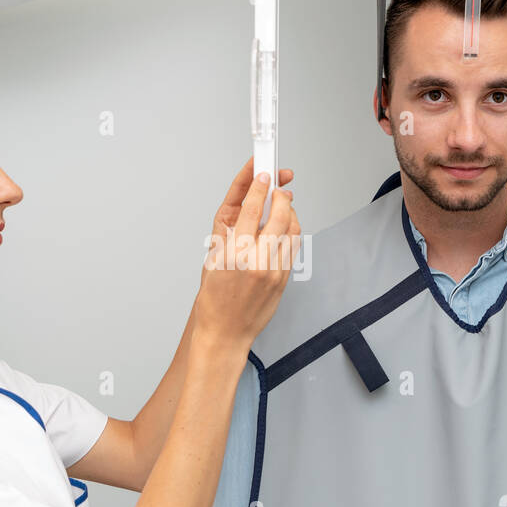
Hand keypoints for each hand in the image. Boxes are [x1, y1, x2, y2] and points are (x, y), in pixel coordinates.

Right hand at [195, 157, 300, 348]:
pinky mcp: (284, 280)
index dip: (258, 187)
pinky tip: (285, 228)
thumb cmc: (214, 300)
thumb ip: (230, 235)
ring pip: (291, 230)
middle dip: (280, 196)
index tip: (262, 174)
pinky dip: (291, 232)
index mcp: (234, 254)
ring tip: (283, 205)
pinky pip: (293, 248)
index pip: (250, 210)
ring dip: (289, 212)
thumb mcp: (213, 261)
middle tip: (279, 186)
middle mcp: (256, 261)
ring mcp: (274, 271)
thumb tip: (247, 211)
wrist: (224, 332)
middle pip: (277, 215)